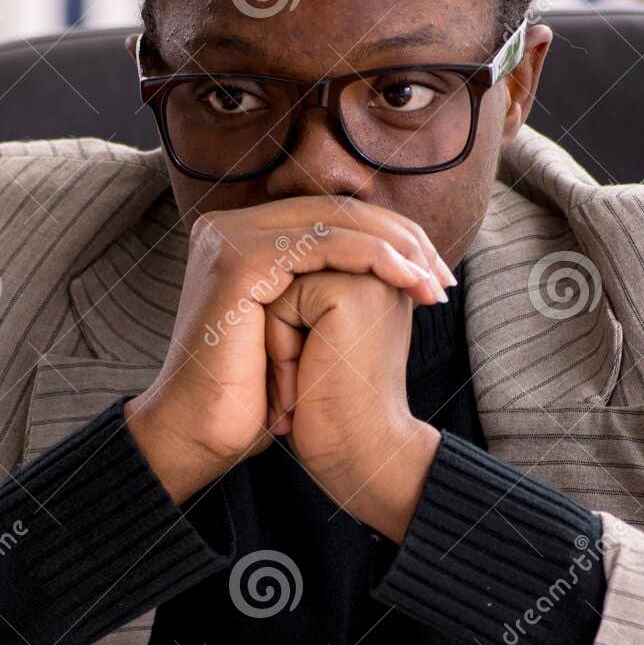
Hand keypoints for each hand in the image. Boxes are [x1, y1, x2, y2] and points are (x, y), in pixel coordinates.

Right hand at [124, 198, 452, 501]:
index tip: (433, 275)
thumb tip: (391, 266)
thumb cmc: (249, 394)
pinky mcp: (239, 259)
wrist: (201, 432)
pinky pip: (323, 245)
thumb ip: (324, 289)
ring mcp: (230, 238)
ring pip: (334, 223)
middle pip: (335, 212)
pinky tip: (407, 280)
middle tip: (443, 278)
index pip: (330, 217)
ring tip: (433, 283)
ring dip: (396, 250)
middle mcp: (231, 227)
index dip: (389, 238)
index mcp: (243, 236)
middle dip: (401, 242)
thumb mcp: (296, 329)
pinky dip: (374, 259)